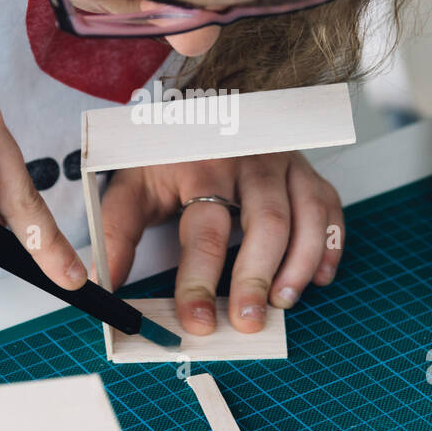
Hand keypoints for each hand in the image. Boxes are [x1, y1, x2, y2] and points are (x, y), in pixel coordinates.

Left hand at [99, 152, 344, 333]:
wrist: (199, 108)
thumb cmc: (167, 155)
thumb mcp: (131, 185)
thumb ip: (115, 235)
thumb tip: (100, 286)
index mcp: (199, 164)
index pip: (204, 232)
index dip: (200, 283)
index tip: (197, 322)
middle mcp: (248, 159)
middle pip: (266, 223)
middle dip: (257, 278)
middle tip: (248, 323)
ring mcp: (283, 162)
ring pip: (306, 215)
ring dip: (300, 265)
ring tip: (281, 304)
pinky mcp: (306, 169)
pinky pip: (330, 206)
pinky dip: (331, 245)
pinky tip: (319, 278)